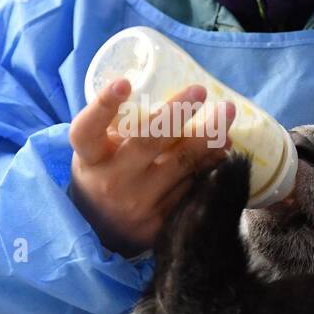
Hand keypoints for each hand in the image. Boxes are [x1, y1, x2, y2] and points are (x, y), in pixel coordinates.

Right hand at [69, 78, 233, 256]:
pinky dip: (209, 165)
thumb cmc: (103, 173)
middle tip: (200, 91)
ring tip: (226, 115)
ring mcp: (137, 206)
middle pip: (146, 143)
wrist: (103, 230)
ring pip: (179, 165)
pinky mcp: (160, 224)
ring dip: (207, 138)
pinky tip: (222, 150)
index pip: (88, 130)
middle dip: (177, 113)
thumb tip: (154, 84)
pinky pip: (191, 188)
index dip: (104, 106)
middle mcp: (111, 182)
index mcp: (90, 158)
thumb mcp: (97, 150)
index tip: (124, 83)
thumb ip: (117, 123)